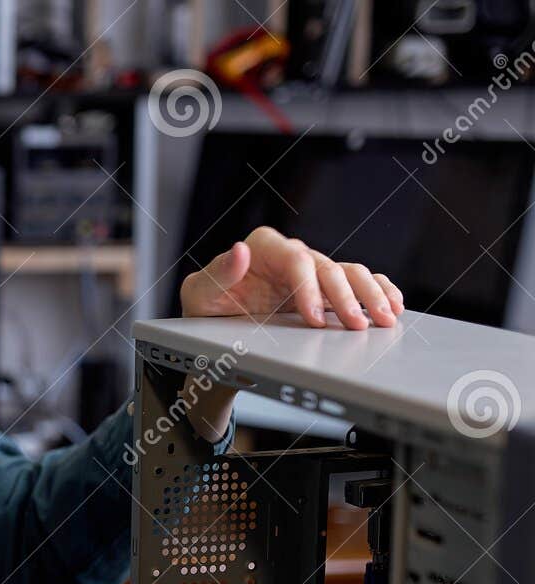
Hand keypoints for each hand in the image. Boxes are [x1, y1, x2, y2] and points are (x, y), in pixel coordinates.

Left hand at [181, 225, 404, 329]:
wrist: (214, 326)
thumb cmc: (206, 305)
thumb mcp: (200, 293)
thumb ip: (218, 273)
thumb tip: (240, 250)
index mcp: (264, 247)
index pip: (296, 260)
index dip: (309, 289)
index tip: (314, 318)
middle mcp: (293, 254)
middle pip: (328, 268)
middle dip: (346, 297)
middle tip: (358, 325)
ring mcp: (312, 271)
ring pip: (350, 273)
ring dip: (370, 295)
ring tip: (384, 319)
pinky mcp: (324, 288)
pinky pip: (359, 282)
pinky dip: (378, 291)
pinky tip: (393, 306)